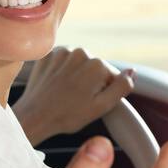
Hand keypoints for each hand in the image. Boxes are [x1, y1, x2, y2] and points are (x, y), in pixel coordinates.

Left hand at [14, 47, 134, 144]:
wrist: (34, 116)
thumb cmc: (68, 115)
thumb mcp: (102, 107)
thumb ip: (121, 87)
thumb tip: (132, 71)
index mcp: (97, 64)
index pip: (110, 75)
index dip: (104, 90)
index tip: (90, 101)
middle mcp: (80, 51)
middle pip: (94, 66)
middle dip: (90, 80)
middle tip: (77, 99)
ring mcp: (62, 51)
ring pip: (78, 62)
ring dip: (76, 74)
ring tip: (66, 92)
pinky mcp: (47, 54)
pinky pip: (62, 60)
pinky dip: (61, 70)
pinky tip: (56, 85)